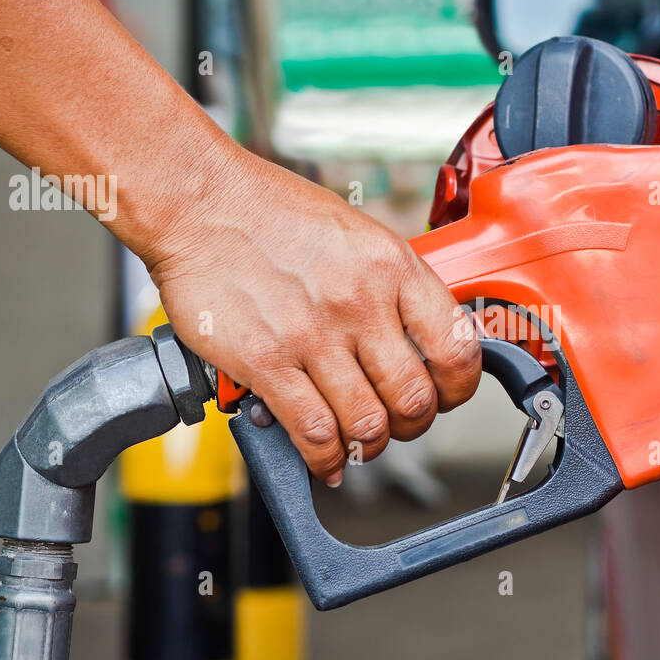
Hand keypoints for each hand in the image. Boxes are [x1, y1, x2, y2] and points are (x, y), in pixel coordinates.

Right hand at [145, 147, 481, 484]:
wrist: (200, 201)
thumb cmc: (272, 212)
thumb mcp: (357, 234)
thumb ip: (391, 286)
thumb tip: (417, 337)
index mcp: (392, 268)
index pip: (457, 347)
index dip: (458, 388)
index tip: (445, 395)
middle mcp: (360, 303)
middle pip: (415, 399)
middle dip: (411, 425)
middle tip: (396, 424)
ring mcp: (313, 335)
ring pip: (368, 424)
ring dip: (368, 445)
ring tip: (357, 440)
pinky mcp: (267, 361)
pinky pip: (314, 432)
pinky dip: (325, 458)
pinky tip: (325, 458)